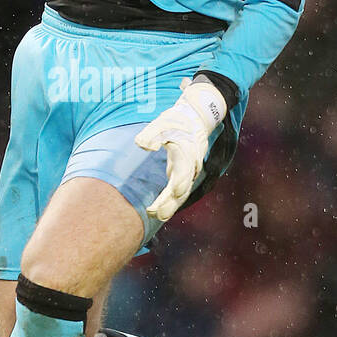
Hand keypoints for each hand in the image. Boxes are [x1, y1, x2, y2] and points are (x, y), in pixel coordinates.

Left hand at [134, 77, 226, 220]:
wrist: (194, 121)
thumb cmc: (176, 121)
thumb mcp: (163, 123)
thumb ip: (151, 134)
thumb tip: (141, 145)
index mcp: (186, 153)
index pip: (184, 170)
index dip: (180, 182)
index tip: (173, 192)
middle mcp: (189, 166)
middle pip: (182, 188)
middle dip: (170, 202)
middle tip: (156, 213)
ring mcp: (187, 173)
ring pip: (180, 194)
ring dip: (169, 206)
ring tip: (154, 215)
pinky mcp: (182, 176)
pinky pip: (177, 193)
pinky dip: (169, 202)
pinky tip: (158, 211)